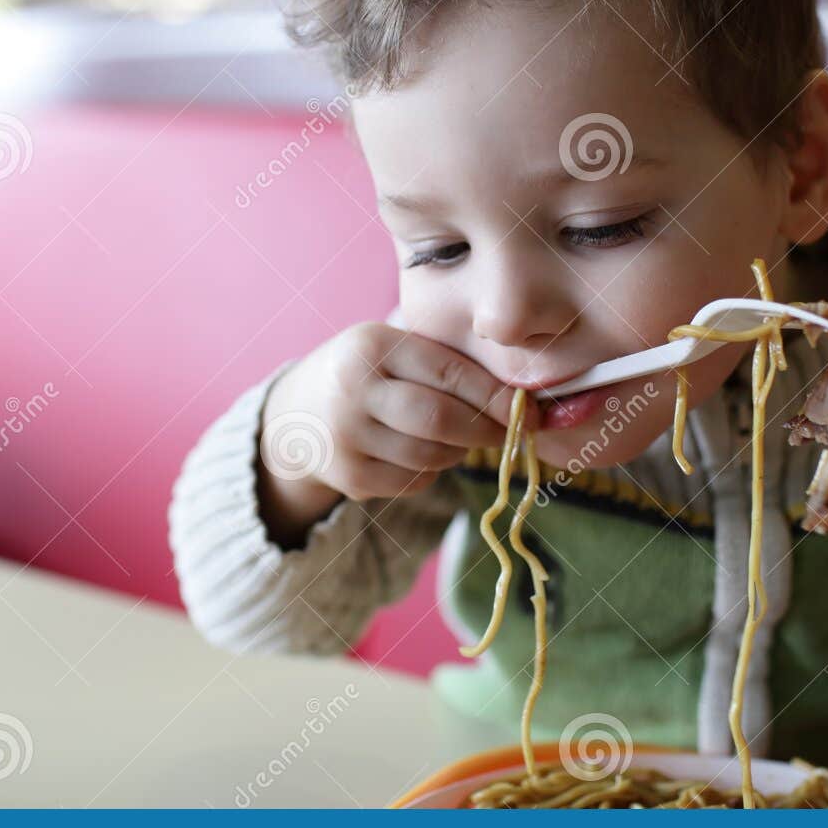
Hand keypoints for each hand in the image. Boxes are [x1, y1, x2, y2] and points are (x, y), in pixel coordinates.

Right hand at [258, 324, 515, 543]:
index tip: (531, 411)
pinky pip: (415, 481)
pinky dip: (433, 471)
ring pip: (433, 456)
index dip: (497, 397)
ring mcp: (346, 437)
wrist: (296, 414)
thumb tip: (522, 399)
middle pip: (442, 421)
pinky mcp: (349, 476)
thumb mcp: (392, 348)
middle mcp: (353, 389)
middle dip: (489, 430)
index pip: (450, 373)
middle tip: (514, 433)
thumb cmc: (367, 373)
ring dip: (461, 451)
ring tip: (462, 437)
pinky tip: (423, 452)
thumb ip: (446, 364)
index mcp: (371, 345)